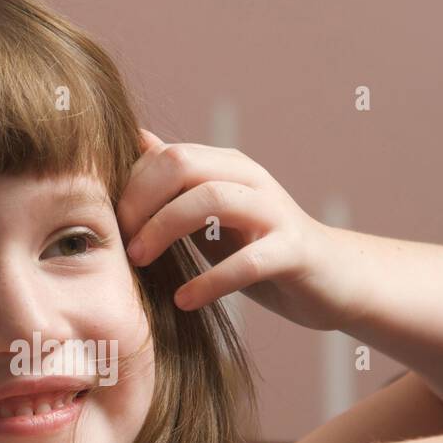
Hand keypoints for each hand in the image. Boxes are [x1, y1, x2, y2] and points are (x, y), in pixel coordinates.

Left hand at [116, 129, 367, 331]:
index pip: (165, 155)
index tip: (109, 226)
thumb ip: (177, 183)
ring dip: (166, 229)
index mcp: (226, 166)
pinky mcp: (292, 252)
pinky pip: (247, 261)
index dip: (129, 187)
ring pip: (212, 199)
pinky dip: (210, 281)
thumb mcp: (212, 215)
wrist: (333, 281)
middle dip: (141, 201)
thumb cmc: (261, 249)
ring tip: (142, 263)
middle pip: (183, 164)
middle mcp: (249, 179)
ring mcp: (274, 212)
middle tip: (122, 242)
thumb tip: (136, 140)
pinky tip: (184, 301)